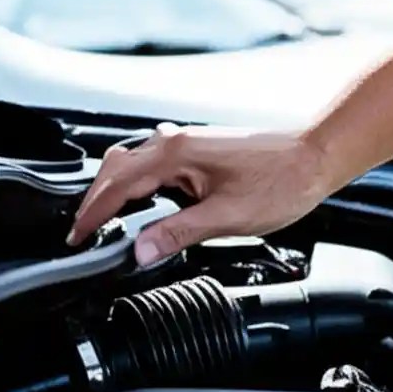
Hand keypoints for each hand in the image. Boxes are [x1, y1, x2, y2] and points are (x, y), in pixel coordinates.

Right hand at [67, 124, 331, 265]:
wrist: (316, 158)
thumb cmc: (282, 180)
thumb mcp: (226, 218)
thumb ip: (178, 234)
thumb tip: (140, 250)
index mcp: (176, 153)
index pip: (116, 185)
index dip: (92, 213)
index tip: (76, 236)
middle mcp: (176, 141)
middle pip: (116, 170)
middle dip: (95, 201)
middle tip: (82, 233)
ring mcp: (187, 143)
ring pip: (133, 164)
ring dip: (115, 191)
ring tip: (105, 222)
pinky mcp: (199, 149)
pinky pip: (154, 164)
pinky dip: (138, 184)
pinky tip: (142, 203)